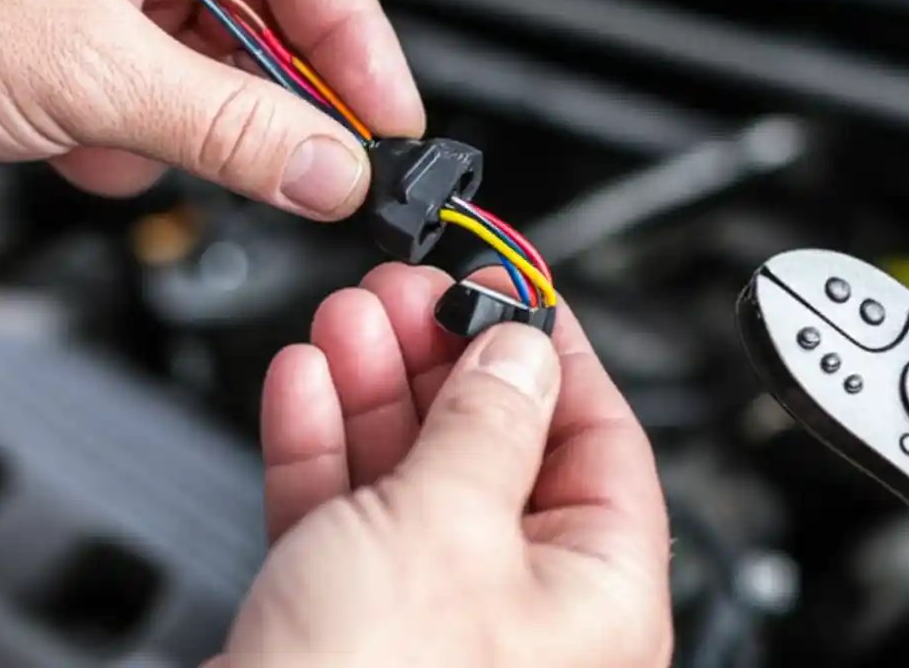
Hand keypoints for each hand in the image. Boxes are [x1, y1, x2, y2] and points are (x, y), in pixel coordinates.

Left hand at [0, 0, 421, 217]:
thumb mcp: (90, 72)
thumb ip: (230, 128)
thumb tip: (329, 169)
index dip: (359, 51)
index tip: (388, 130)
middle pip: (269, 26)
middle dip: (270, 108)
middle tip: (309, 174)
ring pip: (211, 78)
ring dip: (185, 135)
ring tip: (136, 147)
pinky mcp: (72, 50)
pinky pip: (151, 106)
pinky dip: (128, 143)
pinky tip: (79, 145)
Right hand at [215, 264, 672, 666]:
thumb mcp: (449, 528)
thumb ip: (490, 425)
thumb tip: (520, 351)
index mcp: (595, 595)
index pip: (600, 441)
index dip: (554, 352)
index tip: (512, 287)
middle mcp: (522, 610)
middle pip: (497, 446)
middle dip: (445, 358)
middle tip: (411, 292)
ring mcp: (431, 615)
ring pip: (413, 471)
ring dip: (378, 387)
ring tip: (351, 317)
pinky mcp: (349, 620)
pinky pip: (347, 512)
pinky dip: (325, 444)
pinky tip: (308, 384)